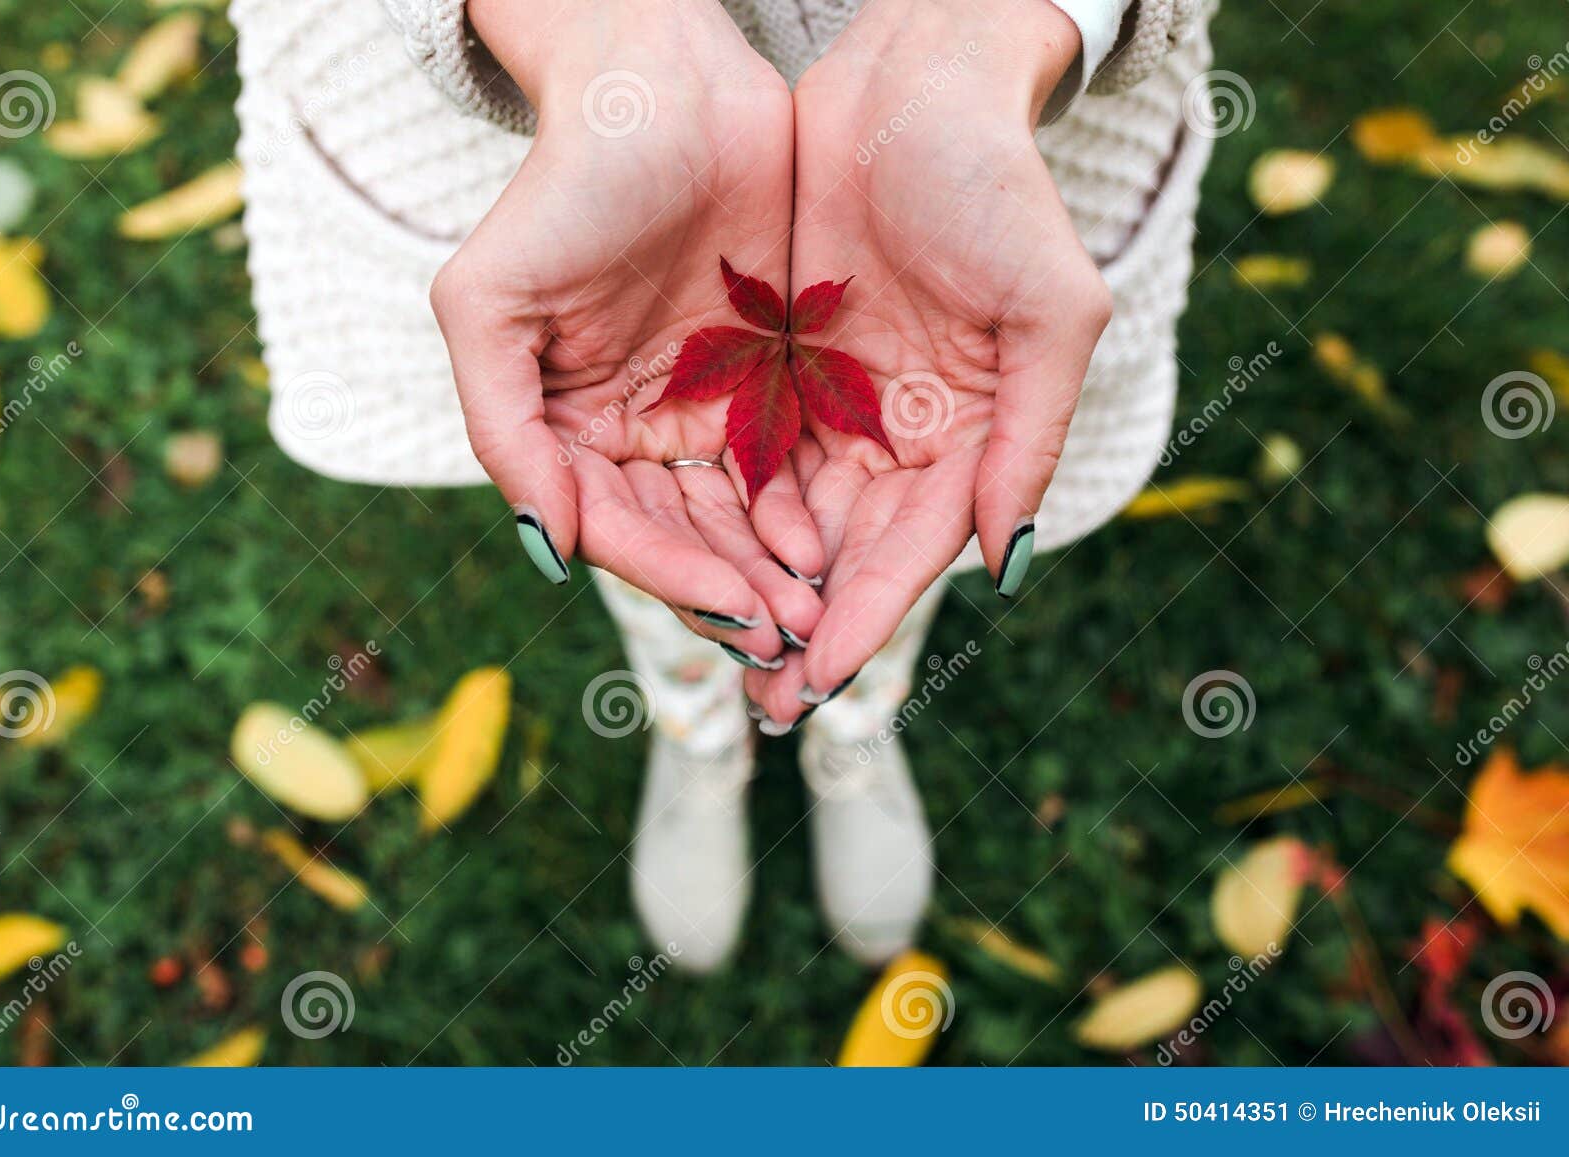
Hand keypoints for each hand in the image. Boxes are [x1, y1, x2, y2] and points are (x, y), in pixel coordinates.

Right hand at [431, 0, 823, 665]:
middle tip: (792, 639)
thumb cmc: (565, 186)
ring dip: (777, 573)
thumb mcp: (491, 301)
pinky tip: (842, 546)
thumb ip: (502, 425)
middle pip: (684, 540)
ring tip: (824, 614)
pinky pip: (792, 466)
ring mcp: (705, 413)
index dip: (672, 574)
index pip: (616, 529)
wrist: (666, 91)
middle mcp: (634, 436)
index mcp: (566, 431)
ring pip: (741, 520)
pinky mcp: (769, 384)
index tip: (735, 607)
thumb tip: (548, 544)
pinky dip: (812, 513)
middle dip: (735, 592)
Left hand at [746, 0, 1112, 721]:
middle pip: (850, 554)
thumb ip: (1029, 435)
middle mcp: (905, 434)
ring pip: (794, 518)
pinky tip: (692, 556)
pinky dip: (726, 509)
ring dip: (760, 586)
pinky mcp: (785, 364)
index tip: (820, 679)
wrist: (914, 83)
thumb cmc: (996, 186)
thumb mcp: (1047, 308)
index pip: (914, 548)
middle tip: (762, 705)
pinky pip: (750, 453)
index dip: (870, 616)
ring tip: (720, 654)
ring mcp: (841, 402)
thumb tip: (1005, 560)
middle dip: (808, 628)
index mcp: (970, 433)